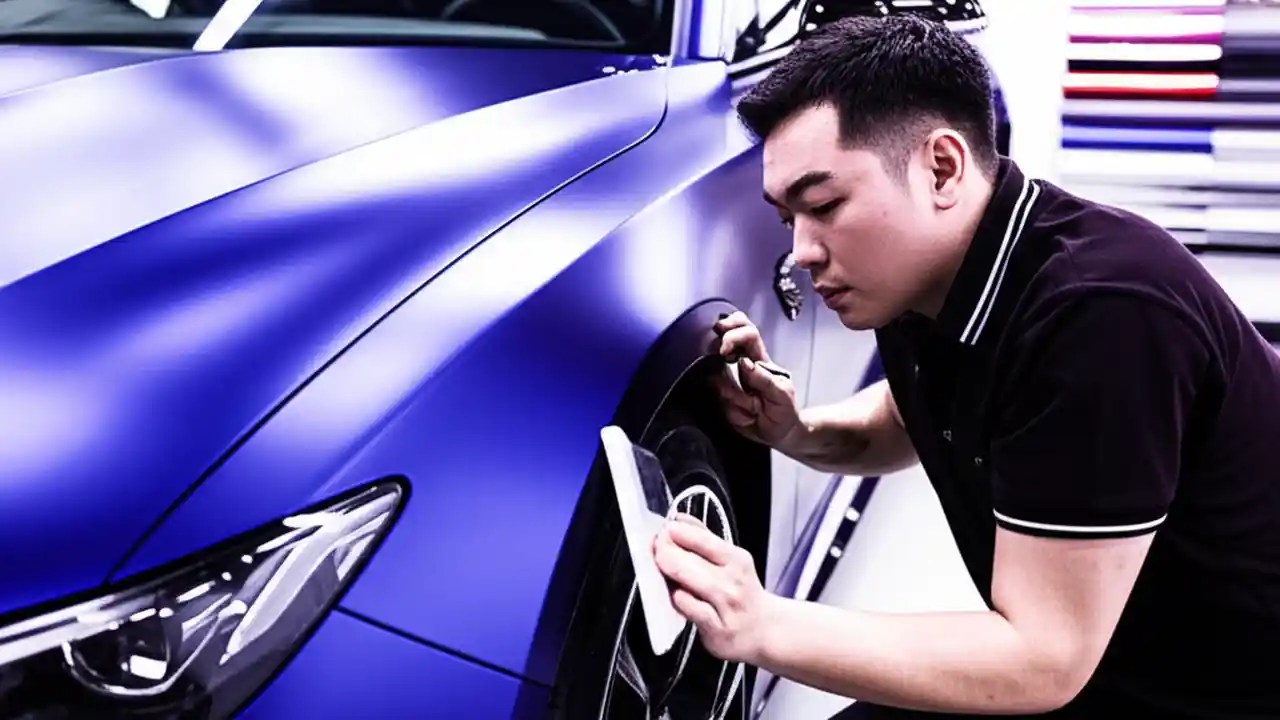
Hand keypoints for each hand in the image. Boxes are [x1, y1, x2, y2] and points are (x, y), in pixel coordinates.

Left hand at [652, 513, 780, 664]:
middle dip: (665, 550)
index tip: (663, 530)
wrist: (764, 629)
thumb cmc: (742, 591)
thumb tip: (679, 518)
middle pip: (689, 560)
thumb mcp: (732, 561)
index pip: (702, 539)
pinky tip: (672, 593)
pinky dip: (676, 597)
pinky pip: (687, 607)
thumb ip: (705, 538)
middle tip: (654, 546)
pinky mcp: (715, 629)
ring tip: (658, 566)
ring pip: (686, 582)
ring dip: (666, 571)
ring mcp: (725, 606)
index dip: (677, 532)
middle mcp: (733, 581)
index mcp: (737, 559)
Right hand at [711, 312, 803, 448]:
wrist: (780, 434)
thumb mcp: (782, 393)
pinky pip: (718, 402)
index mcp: (760, 359)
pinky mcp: (722, 400)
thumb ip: (764, 378)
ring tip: (752, 407)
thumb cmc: (784, 409)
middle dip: (722, 343)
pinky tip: (746, 416)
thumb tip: (743, 362)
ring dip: (733, 394)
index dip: (734, 333)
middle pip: (725, 338)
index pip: (747, 332)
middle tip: (722, 355)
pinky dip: (733, 411)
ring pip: (717, 377)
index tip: (724, 348)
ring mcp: (729, 382)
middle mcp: (741, 366)